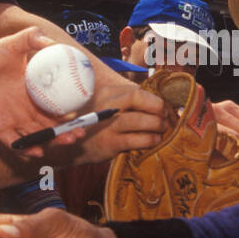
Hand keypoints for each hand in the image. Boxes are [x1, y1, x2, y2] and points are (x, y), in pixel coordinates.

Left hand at [0, 27, 82, 156]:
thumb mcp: (12, 43)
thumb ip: (33, 37)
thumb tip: (55, 42)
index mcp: (33, 92)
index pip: (56, 106)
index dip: (70, 113)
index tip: (84, 114)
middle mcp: (25, 109)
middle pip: (50, 125)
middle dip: (67, 132)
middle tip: (80, 133)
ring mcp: (12, 119)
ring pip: (36, 135)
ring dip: (51, 141)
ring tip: (65, 141)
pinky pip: (14, 142)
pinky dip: (26, 148)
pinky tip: (38, 150)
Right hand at [46, 82, 166, 164]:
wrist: (73, 146)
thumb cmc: (96, 124)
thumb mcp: (107, 107)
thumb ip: (126, 103)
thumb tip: (158, 103)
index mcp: (107, 93)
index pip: (135, 90)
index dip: (153, 98)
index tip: (163, 106)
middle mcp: (105, 105)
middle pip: (136, 98)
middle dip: (156, 106)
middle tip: (165, 115)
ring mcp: (106, 124)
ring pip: (137, 119)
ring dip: (155, 124)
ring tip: (162, 128)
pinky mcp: (108, 142)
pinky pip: (134, 139)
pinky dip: (148, 139)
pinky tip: (155, 140)